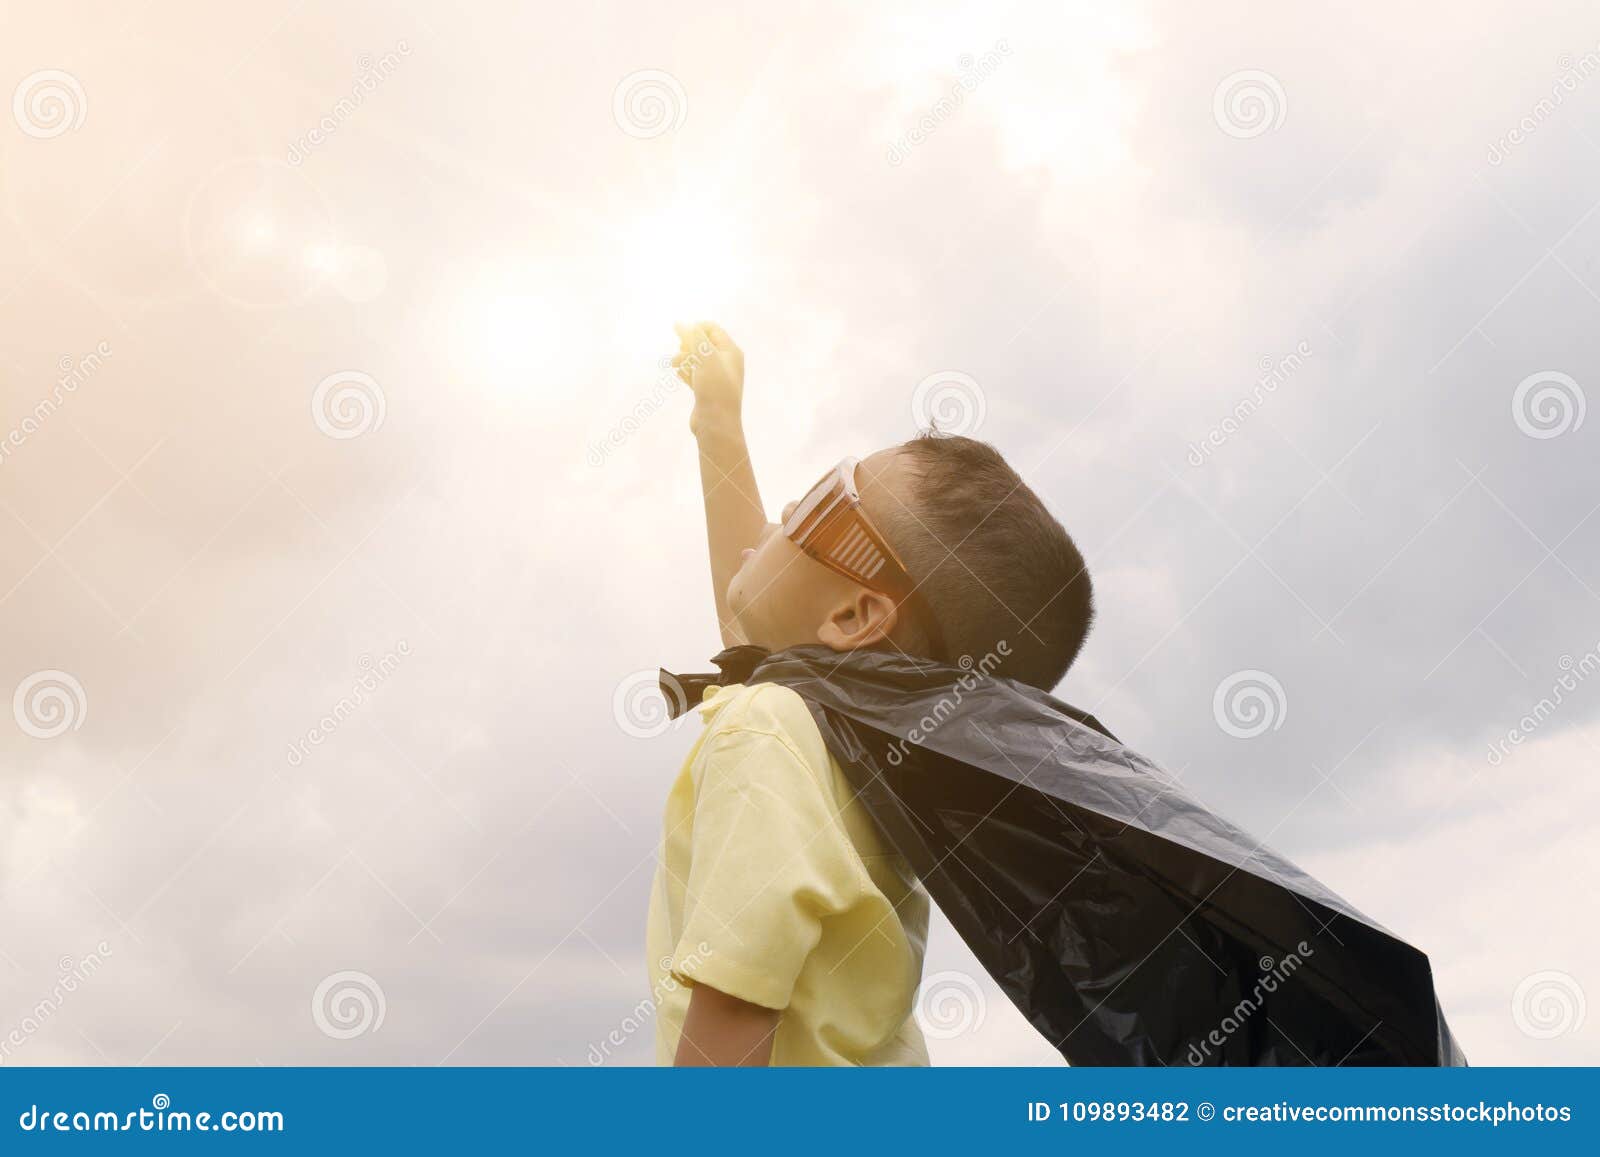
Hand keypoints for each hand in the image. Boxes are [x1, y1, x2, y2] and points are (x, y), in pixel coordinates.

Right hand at [672, 321, 743, 437]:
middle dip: (687, 345)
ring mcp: (716, 377)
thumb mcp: (706, 357)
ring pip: (695, 359)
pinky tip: (680, 375)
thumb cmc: (715, 388)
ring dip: (683, 358)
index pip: (711, 329)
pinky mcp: (706, 390)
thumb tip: (680, 324)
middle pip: (702, 343)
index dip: (695, 328)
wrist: (716, 424)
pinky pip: (693, 374)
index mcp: (731, 351)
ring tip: (675, 365)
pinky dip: (686, 372)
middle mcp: (726, 362)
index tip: (680, 335)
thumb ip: (694, 337)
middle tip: (679, 352)